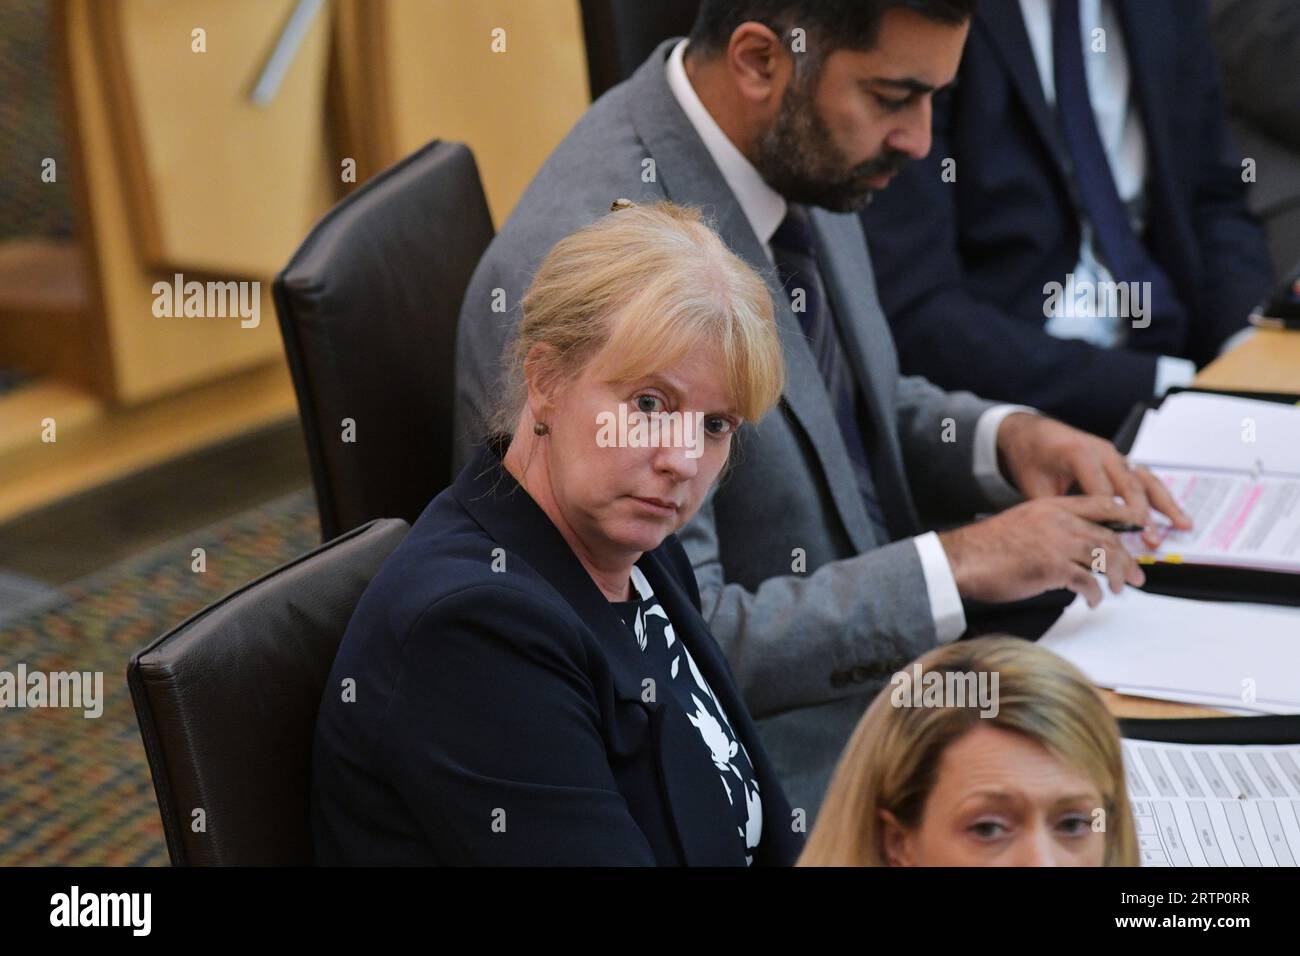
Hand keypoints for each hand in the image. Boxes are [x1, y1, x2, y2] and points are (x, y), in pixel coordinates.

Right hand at [938, 495, 1147, 607]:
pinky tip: (1092, 601)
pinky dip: (1095, 594)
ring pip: (1103, 558)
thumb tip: (1071, 548)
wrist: (963, 559)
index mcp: (1051, 506)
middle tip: (1137, 575)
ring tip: (1120, 589)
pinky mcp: (1052, 567)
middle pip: (1107, 536)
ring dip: (1117, 577)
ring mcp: (1056, 543)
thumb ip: (1050, 528)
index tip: (1139, 529)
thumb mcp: (1023, 523)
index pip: (1100, 505)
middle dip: (1127, 558)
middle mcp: (1058, 521)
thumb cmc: (986, 547)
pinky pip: (1087, 581)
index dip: (1125, 516)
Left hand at [996, 412, 1192, 548]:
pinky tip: (1175, 514)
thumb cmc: (1030, 458)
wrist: (1029, 432)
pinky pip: (1143, 477)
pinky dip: (1160, 496)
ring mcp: (1114, 454)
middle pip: (1130, 484)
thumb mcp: (1033, 486)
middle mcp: (1102, 452)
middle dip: (1142, 515)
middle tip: (1151, 541)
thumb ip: (1055, 510)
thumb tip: (1070, 540)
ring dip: (1164, 504)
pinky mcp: (1119, 460)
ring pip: (1145, 479)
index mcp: (1079, 454)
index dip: (1114, 518)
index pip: (1103, 491)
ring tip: (1182, 525)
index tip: (1121, 543)